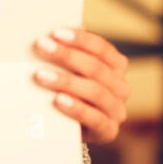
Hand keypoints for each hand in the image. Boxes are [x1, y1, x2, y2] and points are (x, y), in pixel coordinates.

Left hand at [31, 27, 129, 144]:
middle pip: (96, 68)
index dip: (80, 40)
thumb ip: (68, 55)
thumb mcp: (72, 72)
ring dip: (66, 81)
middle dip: (66, 56)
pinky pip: (94, 118)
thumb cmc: (70, 93)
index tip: (56, 33)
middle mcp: (121, 87)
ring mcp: (117, 110)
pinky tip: (58, 99)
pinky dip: (76, 108)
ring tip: (41, 75)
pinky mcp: (108, 131)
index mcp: (117, 67)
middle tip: (42, 46)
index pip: (102, 48)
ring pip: (95, 91)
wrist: (70, 131)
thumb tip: (49, 37)